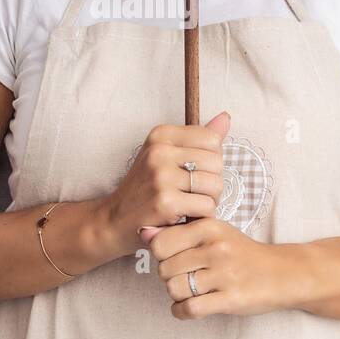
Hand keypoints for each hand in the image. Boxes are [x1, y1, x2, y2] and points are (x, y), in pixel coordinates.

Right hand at [100, 112, 229, 255]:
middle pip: (217, 163)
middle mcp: (160, 151)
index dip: (211, 160)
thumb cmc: (145, 188)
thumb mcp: (166, 155)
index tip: (193, 172)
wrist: (114, 220)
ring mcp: (161, 176)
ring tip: (190, 205)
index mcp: (161, 134)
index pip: (212, 139)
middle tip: (192, 194)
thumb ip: (198, 138)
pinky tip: (185, 217)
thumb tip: (226, 118)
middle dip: (212, 183)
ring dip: (209, 201)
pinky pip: (207, 207)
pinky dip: (202, 217)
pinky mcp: (165, 202)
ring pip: (215, 185)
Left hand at [139, 216, 284, 318]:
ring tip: (190, 292)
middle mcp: (216, 248)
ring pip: (174, 289)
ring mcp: (224, 274)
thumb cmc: (242, 253)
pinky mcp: (231, 299)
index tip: (173, 259)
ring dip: (176, 295)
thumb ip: (178, 232)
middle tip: (183, 278)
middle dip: (168, 277)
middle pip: (164, 269)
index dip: (161, 255)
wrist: (283, 273)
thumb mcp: (213, 233)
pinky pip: (190, 309)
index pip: (160, 243)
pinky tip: (189, 307)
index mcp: (209, 227)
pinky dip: (182, 312)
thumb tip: (142, 231)